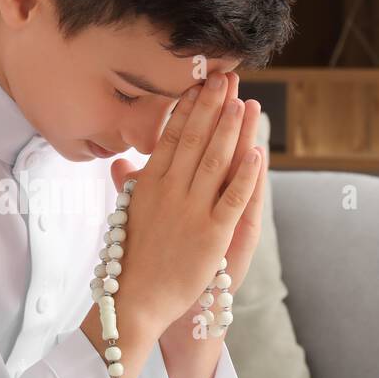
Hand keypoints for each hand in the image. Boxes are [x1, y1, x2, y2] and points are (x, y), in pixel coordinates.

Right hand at [105, 70, 261, 333]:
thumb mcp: (125, 215)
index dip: (188, 107)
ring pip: (216, 162)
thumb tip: (120, 163)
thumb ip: (128, 185)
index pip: (172, 136)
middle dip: (212, 106)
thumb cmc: (130, 260)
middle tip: (226, 77)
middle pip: (196, 140)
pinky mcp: (212, 234)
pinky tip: (258, 152)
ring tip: (244, 102)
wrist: (135, 300)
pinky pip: (233, 198)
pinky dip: (246, 174)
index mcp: (149, 184)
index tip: (199, 83)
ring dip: (232, 130)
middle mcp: (170, 192)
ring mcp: (191, 212)